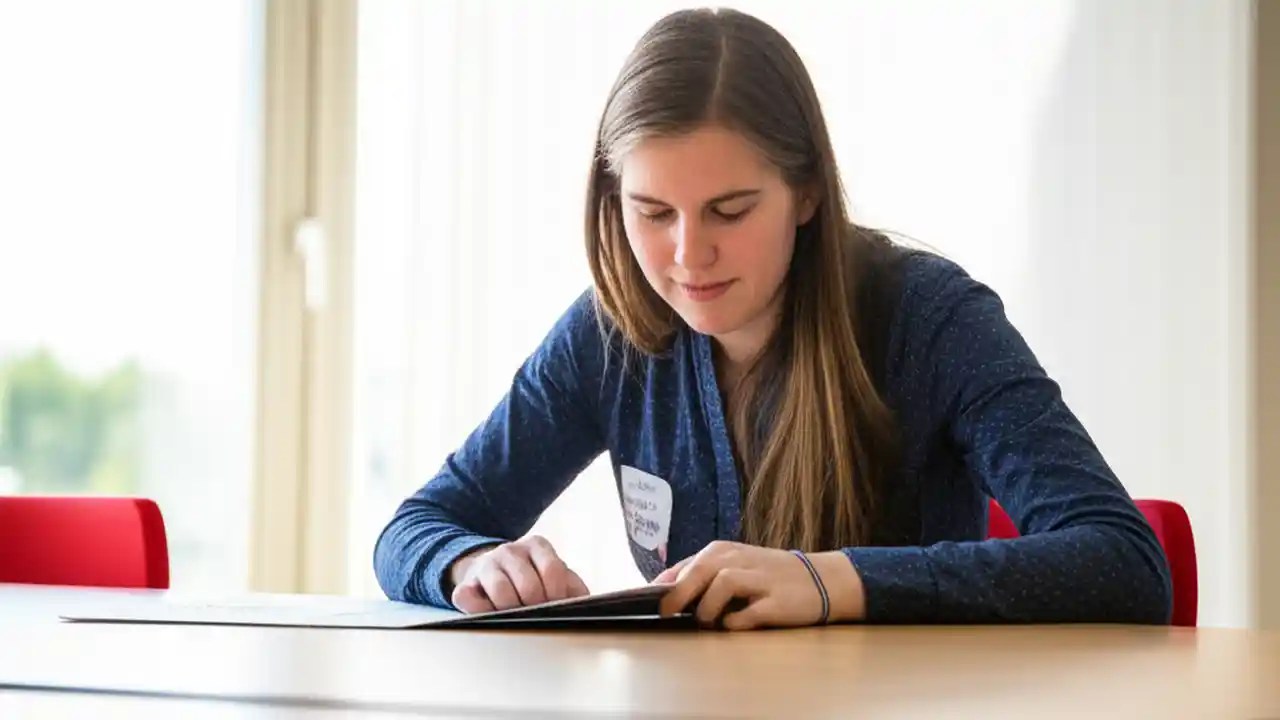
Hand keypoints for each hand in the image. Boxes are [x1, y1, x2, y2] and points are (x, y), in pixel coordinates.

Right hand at [449, 535, 589, 612]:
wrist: (490, 572)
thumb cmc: (530, 579)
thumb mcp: (555, 576)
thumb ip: (573, 586)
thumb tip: (586, 604)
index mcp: (537, 545)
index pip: (553, 571)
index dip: (557, 595)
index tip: (556, 606)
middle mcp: (510, 550)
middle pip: (529, 586)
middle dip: (535, 607)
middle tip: (535, 614)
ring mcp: (485, 565)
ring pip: (501, 593)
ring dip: (511, 611)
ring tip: (514, 614)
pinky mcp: (464, 584)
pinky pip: (469, 600)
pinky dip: (480, 611)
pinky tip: (489, 612)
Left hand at [652, 541, 865, 629]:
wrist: (819, 579)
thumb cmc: (765, 574)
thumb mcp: (732, 563)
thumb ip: (698, 572)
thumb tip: (659, 587)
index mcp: (723, 550)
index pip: (685, 566)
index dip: (665, 587)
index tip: (651, 605)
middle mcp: (739, 559)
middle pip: (700, 570)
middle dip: (678, 595)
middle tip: (666, 615)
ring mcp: (759, 579)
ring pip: (722, 584)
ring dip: (708, 608)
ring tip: (708, 622)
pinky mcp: (776, 602)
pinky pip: (747, 614)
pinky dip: (735, 623)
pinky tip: (733, 625)